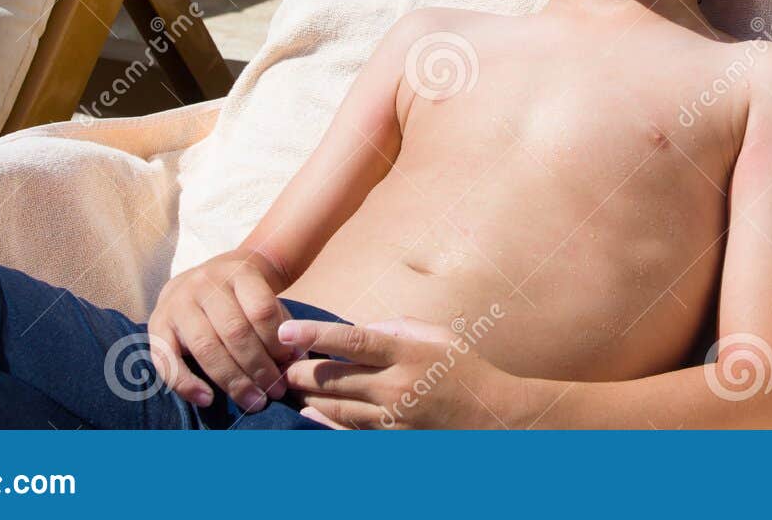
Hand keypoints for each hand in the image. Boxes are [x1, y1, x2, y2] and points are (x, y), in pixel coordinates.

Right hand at [146, 248, 294, 412]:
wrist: (204, 277)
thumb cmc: (242, 297)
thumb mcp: (265, 299)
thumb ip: (281, 326)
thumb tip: (296, 362)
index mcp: (239, 273)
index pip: (261, 310)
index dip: (277, 342)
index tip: (289, 364)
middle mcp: (205, 284)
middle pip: (235, 331)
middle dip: (258, 367)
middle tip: (274, 392)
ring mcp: (178, 303)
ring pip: (206, 347)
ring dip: (232, 381)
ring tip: (253, 401)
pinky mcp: (156, 324)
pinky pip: (168, 360)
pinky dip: (187, 384)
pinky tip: (207, 400)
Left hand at [279, 317, 515, 428]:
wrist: (493, 420)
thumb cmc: (465, 370)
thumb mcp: (438, 336)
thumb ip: (396, 327)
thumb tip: (358, 328)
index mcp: (408, 354)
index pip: (353, 341)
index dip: (315, 335)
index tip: (285, 331)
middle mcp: (397, 387)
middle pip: (334, 380)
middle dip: (299, 372)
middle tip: (279, 364)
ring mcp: (393, 420)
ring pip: (334, 410)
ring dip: (307, 398)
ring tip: (288, 387)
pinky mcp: (391, 444)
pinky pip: (349, 433)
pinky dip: (326, 423)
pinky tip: (310, 414)